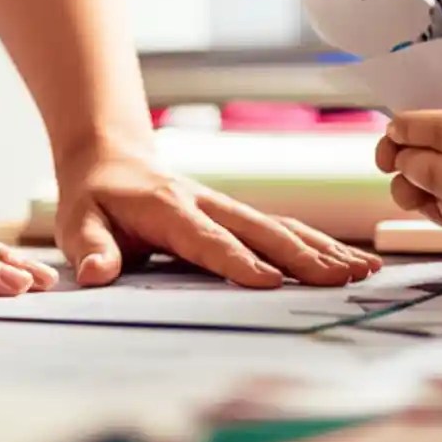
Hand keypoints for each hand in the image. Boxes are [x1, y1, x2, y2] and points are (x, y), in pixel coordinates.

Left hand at [53, 147, 381, 288]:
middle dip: (299, 256)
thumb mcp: (77, 222)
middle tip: (338, 281)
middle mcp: (205, 203)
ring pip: (279, 227)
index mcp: (167, 208)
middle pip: (258, 230)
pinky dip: (318, 244)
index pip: (205, 239)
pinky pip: (281, 229)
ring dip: (321, 249)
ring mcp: (225, 207)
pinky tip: (351, 262)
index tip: (268, 282)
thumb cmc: (93, 199)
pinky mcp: (236, 215)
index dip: (235, 260)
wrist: (108, 159)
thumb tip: (96, 273)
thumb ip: (89, 248)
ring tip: (364, 271)